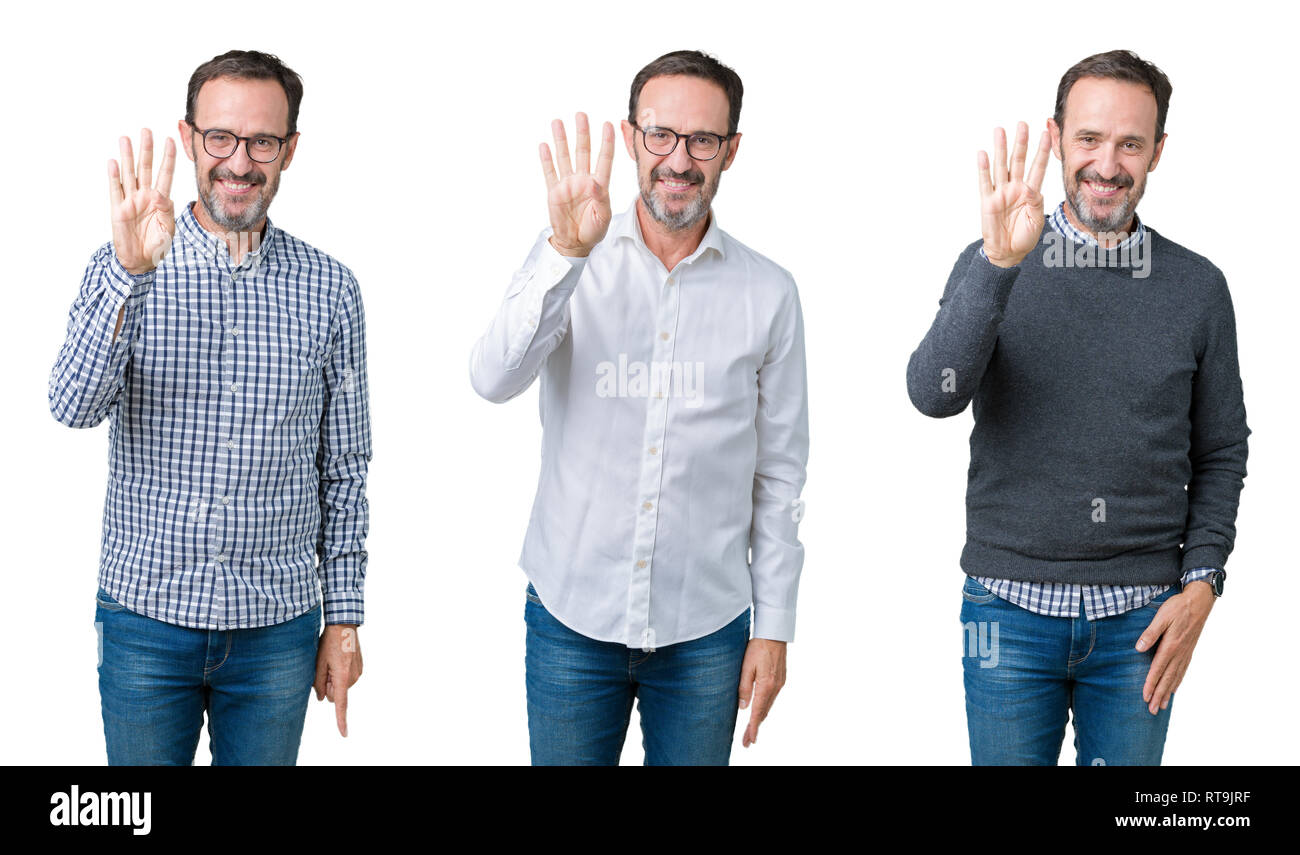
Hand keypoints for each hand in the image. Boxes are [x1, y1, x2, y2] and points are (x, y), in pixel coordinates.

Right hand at [108, 129, 175, 274]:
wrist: (141, 261)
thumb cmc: (158, 244)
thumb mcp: (169, 228)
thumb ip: (166, 210)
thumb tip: (159, 195)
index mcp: (161, 200)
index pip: (165, 174)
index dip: (168, 158)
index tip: (171, 140)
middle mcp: (145, 196)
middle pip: (146, 168)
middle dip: (146, 150)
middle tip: (146, 131)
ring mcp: (130, 201)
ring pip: (129, 174)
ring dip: (127, 156)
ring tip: (126, 139)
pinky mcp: (118, 209)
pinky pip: (115, 190)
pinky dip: (114, 177)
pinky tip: (113, 162)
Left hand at [314, 625, 363, 736]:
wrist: (344, 626)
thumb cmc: (329, 642)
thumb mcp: (318, 662)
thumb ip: (319, 682)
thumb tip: (323, 698)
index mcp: (342, 676)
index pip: (341, 704)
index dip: (341, 720)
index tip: (344, 734)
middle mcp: (353, 677)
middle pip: (337, 694)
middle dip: (329, 687)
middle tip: (324, 669)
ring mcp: (358, 672)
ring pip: (342, 686)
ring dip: (335, 679)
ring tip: (332, 661)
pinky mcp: (360, 668)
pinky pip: (347, 679)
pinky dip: (340, 674)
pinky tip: (338, 659)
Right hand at [539, 113, 613, 256]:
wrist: (576, 243)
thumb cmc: (594, 230)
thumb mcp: (603, 216)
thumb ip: (600, 198)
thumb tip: (593, 181)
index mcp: (599, 184)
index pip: (604, 158)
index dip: (606, 142)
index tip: (608, 124)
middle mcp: (583, 180)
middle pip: (583, 151)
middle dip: (582, 133)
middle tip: (581, 115)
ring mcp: (568, 184)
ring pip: (565, 157)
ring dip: (561, 140)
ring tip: (558, 122)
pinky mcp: (554, 192)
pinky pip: (550, 172)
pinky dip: (547, 159)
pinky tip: (544, 145)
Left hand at [738, 638, 786, 746]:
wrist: (774, 633)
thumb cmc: (758, 647)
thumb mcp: (746, 666)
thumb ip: (744, 687)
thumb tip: (743, 707)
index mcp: (766, 685)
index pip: (758, 712)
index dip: (753, 728)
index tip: (750, 740)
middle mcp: (775, 687)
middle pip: (764, 712)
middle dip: (755, 728)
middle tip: (748, 741)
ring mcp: (780, 683)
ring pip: (768, 706)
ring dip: (760, 718)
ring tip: (752, 730)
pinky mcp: (781, 679)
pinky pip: (772, 698)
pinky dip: (765, 708)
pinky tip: (760, 711)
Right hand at [977, 121, 1049, 267]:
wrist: (1008, 252)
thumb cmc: (1025, 237)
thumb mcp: (1036, 220)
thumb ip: (1035, 202)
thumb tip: (1028, 188)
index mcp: (1031, 192)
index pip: (1038, 166)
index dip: (1042, 151)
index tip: (1047, 133)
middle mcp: (1016, 188)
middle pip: (1018, 160)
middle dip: (1021, 142)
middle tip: (1022, 124)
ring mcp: (1001, 193)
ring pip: (1001, 166)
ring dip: (1000, 148)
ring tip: (1000, 131)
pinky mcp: (988, 201)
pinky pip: (985, 182)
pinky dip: (983, 168)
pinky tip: (983, 154)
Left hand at [1136, 582, 1214, 714]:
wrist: (1199, 601)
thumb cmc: (1178, 607)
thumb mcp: (1161, 616)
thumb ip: (1151, 633)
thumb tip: (1138, 648)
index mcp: (1171, 645)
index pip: (1158, 669)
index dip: (1151, 684)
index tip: (1145, 697)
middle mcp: (1179, 652)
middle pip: (1167, 678)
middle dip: (1159, 695)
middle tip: (1152, 710)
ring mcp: (1186, 653)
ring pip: (1176, 677)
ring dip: (1168, 692)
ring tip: (1161, 706)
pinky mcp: (1189, 650)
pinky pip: (1183, 670)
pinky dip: (1177, 682)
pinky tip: (1174, 689)